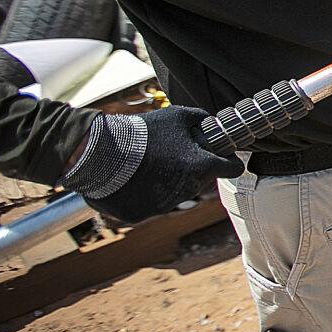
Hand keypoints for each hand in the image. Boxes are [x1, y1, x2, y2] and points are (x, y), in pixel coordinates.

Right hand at [61, 104, 243, 225]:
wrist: (99, 151)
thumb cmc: (142, 132)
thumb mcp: (178, 116)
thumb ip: (201, 119)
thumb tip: (212, 123)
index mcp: (203, 167)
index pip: (232, 168)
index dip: (229, 160)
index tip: (224, 157)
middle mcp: (188, 190)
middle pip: (200, 181)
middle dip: (192, 168)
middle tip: (170, 154)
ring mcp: (164, 206)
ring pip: (174, 194)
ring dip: (167, 181)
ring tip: (146, 164)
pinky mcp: (141, 215)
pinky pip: (148, 204)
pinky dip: (143, 193)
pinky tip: (131, 179)